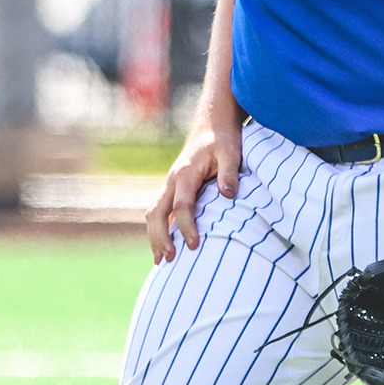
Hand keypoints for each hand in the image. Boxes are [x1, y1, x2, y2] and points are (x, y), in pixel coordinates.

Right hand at [144, 118, 241, 264]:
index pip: (182, 205)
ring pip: (153, 213)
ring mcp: (170, 185)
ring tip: (160, 261)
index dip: (187, 227)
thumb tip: (227, 195)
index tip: (195, 245)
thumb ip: (229, 173)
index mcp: (185, 173)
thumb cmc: (223, 139)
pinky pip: (159, 211)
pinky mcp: (173, 189)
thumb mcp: (231, 152)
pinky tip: (164, 246)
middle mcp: (172, 180)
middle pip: (156, 213)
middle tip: (169, 260)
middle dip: (160, 238)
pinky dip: (158, 229)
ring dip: (154, 236)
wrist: (212, 123)